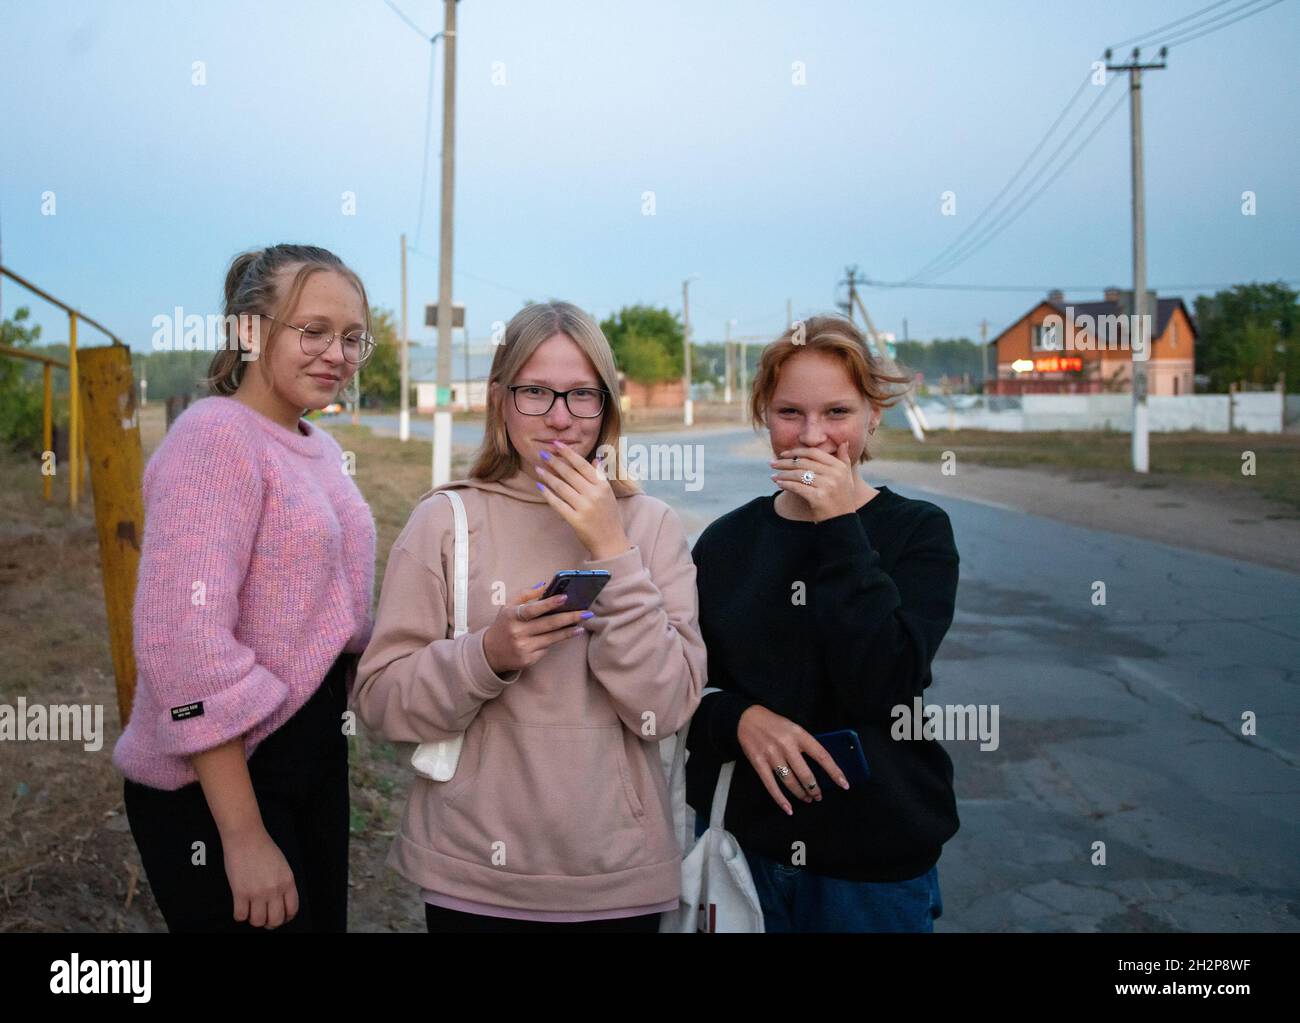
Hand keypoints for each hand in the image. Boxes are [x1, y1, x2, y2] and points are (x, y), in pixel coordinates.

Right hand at [222, 824, 298, 928]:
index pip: (292, 909)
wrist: (246, 837)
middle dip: (270, 923)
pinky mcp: (240, 892)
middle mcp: (274, 889)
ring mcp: (257, 892)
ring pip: (258, 922)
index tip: (280, 917)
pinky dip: (240, 915)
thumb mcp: (283, 865)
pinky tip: (240, 907)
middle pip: (276, 920)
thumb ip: (283, 884)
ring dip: (254, 919)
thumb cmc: (263, 848)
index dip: (286, 918)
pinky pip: (240, 916)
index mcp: (288, 881)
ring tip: (252, 911)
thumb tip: (280, 902)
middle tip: (265, 919)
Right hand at [482, 582, 592, 674]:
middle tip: (586, 612)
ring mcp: (523, 648)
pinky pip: (546, 649)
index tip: (565, 597)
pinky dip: (556, 640)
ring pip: (552, 638)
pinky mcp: (528, 660)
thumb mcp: (509, 606)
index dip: (549, 603)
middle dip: (570, 617)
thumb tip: (545, 585)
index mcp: (512, 616)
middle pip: (548, 624)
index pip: (533, 609)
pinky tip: (567, 634)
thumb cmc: (504, 624)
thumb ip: (526, 594)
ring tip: (582, 623)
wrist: (490, 652)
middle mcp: (517, 632)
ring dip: (569, 631)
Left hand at [534, 440, 631, 559]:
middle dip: (554, 462)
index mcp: (602, 486)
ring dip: (548, 476)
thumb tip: (596, 459)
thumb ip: (601, 476)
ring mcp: (584, 507)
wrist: (611, 543)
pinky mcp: (575, 520)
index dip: (568, 453)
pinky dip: (548, 494)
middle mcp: (594, 494)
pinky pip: (558, 504)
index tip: (556, 444)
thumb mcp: (609, 494)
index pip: (582, 465)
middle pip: (570, 474)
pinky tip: (540, 486)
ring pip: (562, 487)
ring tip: (538, 468)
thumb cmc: (609, 517)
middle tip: (542, 453)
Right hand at [737, 705, 849, 814]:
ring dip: (801, 794)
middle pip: (805, 774)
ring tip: (807, 799)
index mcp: (799, 734)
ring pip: (790, 782)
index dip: (834, 772)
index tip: (844, 784)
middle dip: (814, 789)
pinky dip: (780, 800)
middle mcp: (786, 745)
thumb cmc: (775, 724)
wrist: (747, 718)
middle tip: (818, 795)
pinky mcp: (758, 763)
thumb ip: (805, 744)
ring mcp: (771, 755)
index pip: (822, 756)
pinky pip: (771, 785)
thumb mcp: (794, 728)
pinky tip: (788, 809)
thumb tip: (821, 766)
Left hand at [769, 442, 867, 521]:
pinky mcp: (818, 497)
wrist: (842, 522)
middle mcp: (834, 474)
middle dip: (785, 463)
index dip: (797, 451)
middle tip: (771, 463)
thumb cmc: (842, 498)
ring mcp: (827, 485)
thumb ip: (844, 459)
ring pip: (798, 475)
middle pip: (804, 463)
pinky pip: (797, 487)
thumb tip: (843, 442)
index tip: (783, 454)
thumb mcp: (846, 477)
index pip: (814, 453)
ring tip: (773, 476)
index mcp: (839, 466)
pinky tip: (778, 484)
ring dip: (783, 474)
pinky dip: (786, 484)